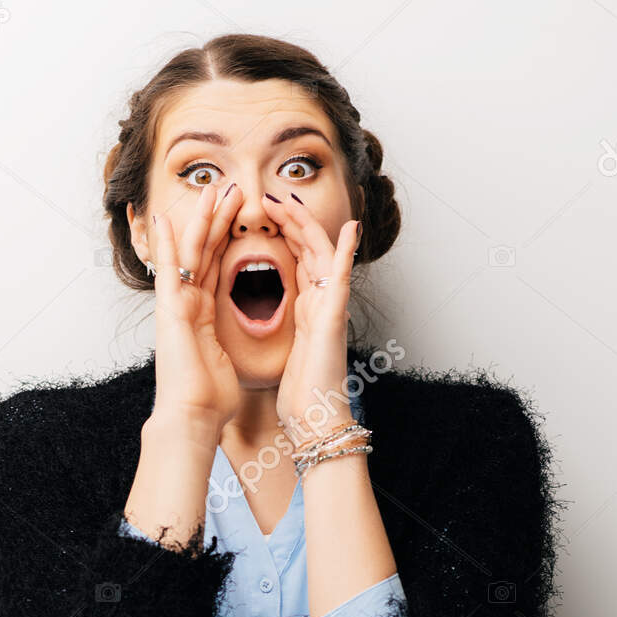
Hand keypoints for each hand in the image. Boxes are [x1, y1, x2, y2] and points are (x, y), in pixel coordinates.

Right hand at [146, 181, 247, 430]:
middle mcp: (187, 306)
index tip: (236, 215)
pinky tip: (167, 219)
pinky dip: (168, 244)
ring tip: (213, 191)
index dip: (225, 239)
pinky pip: (170, 272)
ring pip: (191, 254)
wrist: (193, 416)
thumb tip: (227, 357)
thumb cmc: (209, 401)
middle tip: (227, 189)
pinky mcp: (169, 312)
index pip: (215, 267)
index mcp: (202, 316)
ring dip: (202, 221)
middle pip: (204, 253)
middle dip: (216, 220)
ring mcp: (176, 307)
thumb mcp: (225, 364)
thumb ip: (224, 349)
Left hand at [259, 193, 359, 438]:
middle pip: (307, 250)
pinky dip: (346, 251)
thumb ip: (282, 330)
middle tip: (270, 195)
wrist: (314, 420)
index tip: (265, 214)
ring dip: (306, 224)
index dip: (284, 235)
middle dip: (291, 220)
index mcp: (307, 310)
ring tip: (289, 198)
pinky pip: (341, 277)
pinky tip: (351, 227)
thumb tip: (265, 321)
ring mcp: (330, 308)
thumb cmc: (300, 395)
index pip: (296, 261)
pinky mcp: (334, 317)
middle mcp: (320, 304)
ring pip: (320, 254)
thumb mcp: (283, 352)